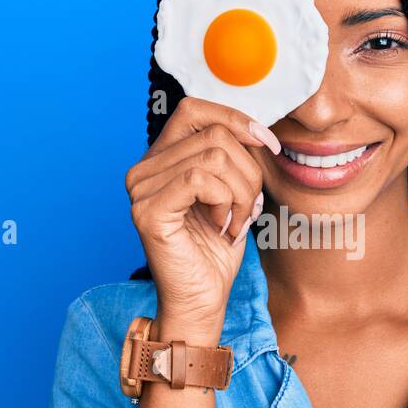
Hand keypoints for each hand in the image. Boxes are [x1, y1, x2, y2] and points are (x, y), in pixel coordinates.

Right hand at [125, 97, 279, 340]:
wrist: (202, 299)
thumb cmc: (216, 249)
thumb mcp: (232, 190)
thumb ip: (233, 155)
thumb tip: (256, 129)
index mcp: (160, 158)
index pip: (194, 109)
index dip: (236, 118)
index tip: (267, 144)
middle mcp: (143, 168)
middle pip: (214, 134)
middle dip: (248, 171)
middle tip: (247, 207)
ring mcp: (141, 189)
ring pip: (213, 157)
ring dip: (240, 192)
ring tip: (234, 221)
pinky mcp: (148, 210)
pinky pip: (200, 180)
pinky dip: (225, 202)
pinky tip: (221, 226)